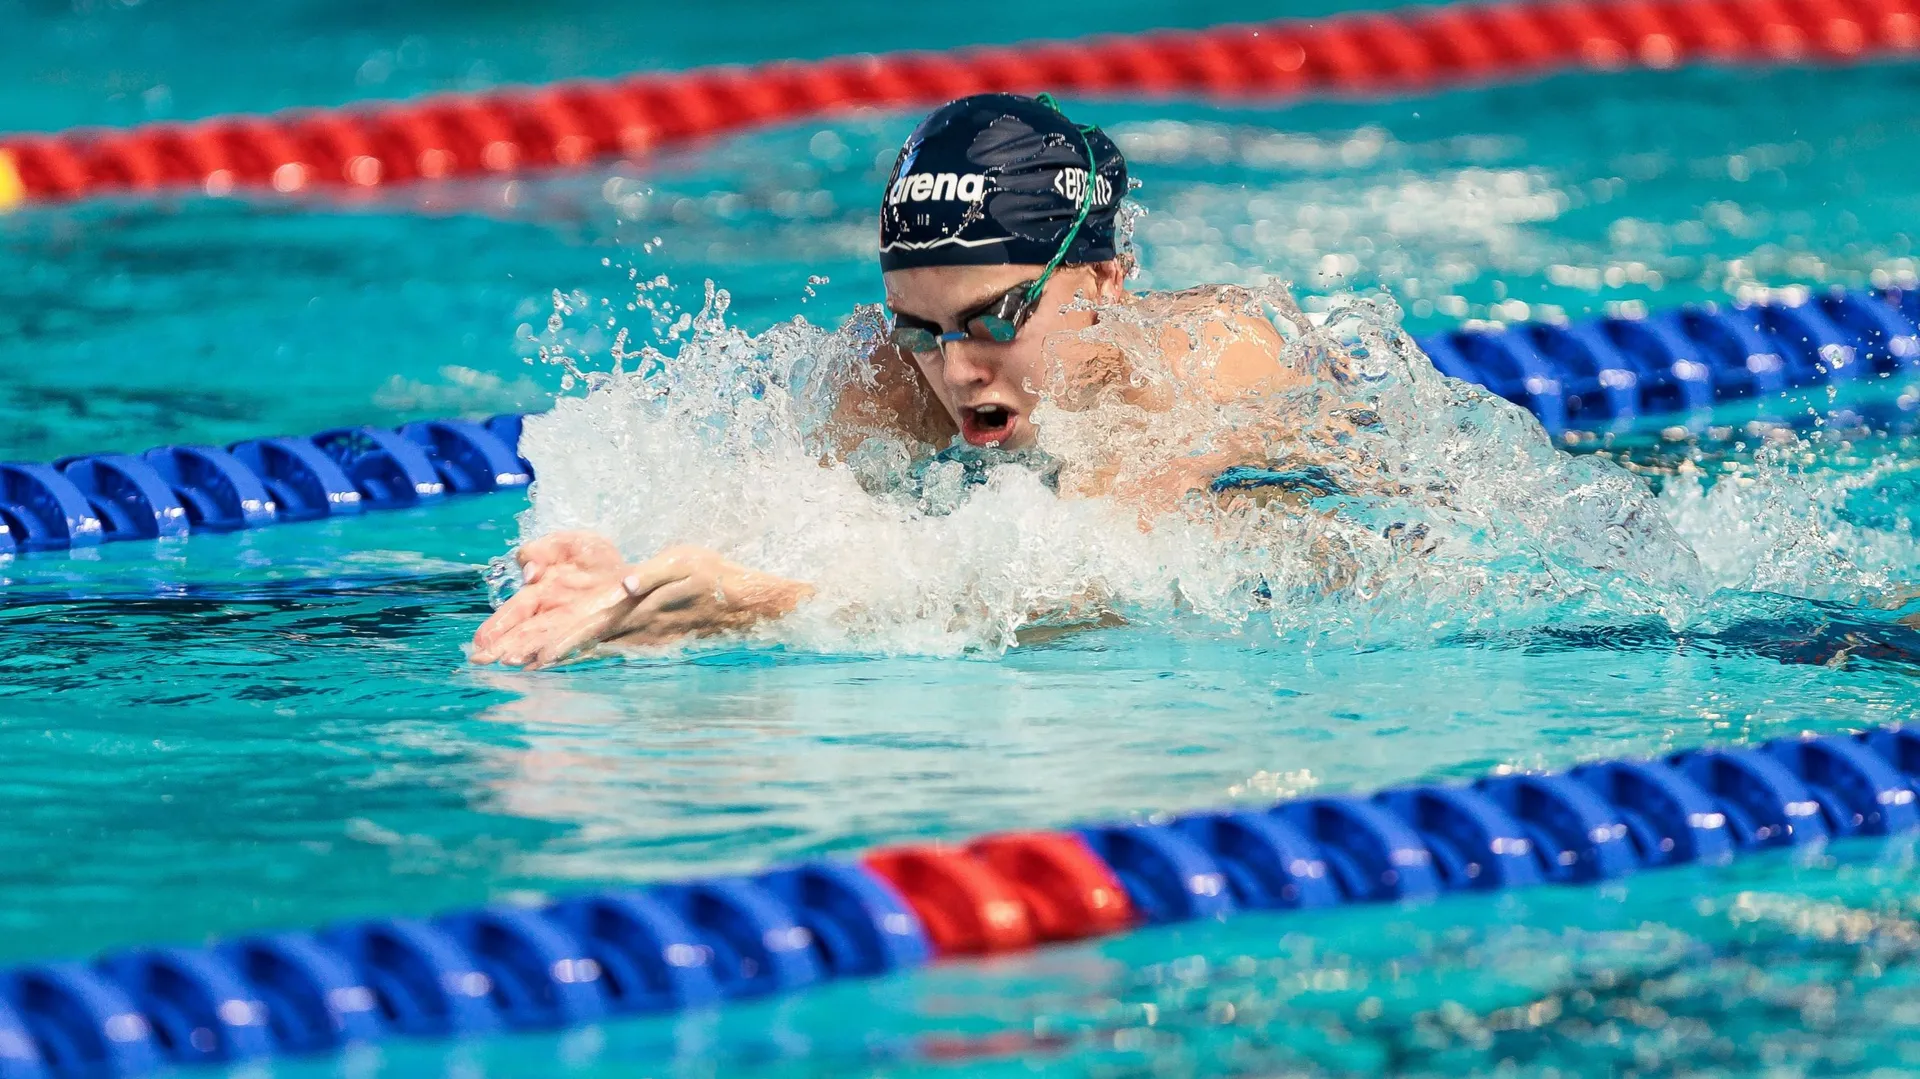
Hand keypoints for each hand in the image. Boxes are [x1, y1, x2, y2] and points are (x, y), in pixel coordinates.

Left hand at [469, 533, 811, 668]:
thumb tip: (628, 584)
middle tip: (518, 668)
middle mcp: (638, 630)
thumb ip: (654, 574)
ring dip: (567, 660)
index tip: (534, 658)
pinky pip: (614, 653)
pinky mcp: (653, 642)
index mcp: (639, 609)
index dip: (563, 643)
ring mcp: (646, 640)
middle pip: (588, 644)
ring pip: (597, 652)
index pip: (592, 628)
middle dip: (555, 655)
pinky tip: (574, 663)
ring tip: (533, 668)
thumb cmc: (713, 576)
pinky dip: (589, 659)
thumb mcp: (684, 562)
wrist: (744, 604)